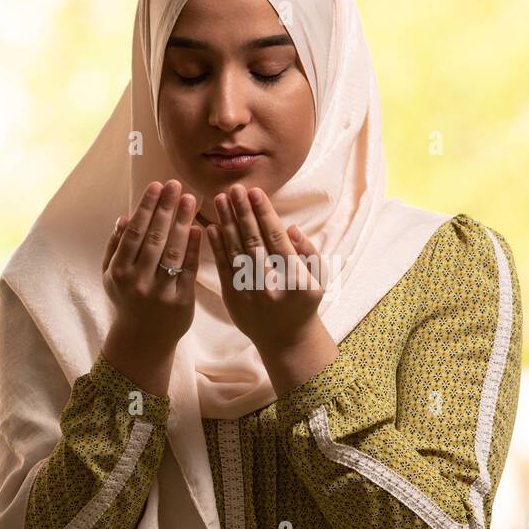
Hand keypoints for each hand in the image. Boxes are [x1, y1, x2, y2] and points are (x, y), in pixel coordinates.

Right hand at [101, 180, 201, 393]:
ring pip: (174, 251)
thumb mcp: (111, 275)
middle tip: (176, 185)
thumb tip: (123, 217)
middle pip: (155, 238)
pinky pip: (190, 269)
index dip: (146, 207)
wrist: (143, 339)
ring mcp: (161, 291)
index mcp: (120, 271)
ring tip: (191, 199)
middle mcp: (138, 281)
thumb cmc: (127, 299)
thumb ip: (115, 246)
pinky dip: (195, 248)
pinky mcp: (182, 300)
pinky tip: (200, 228)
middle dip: (166, 208)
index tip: (157, 186)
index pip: (135, 232)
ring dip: (183, 222)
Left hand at [204, 183, 326, 353]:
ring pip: (235, 251)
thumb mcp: (318, 279)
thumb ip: (308, 251)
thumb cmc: (304, 303)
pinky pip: (223, 268)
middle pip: (253, 241)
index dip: (264, 213)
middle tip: (234, 188)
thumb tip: (291, 228)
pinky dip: (216, 246)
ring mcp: (250, 292)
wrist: (286, 340)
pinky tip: (211, 226)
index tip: (255, 191)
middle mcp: (271, 284)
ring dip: (226, 223)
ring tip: (220, 199)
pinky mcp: (233, 298)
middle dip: (242, 212)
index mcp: (295, 277)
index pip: (276, 238)